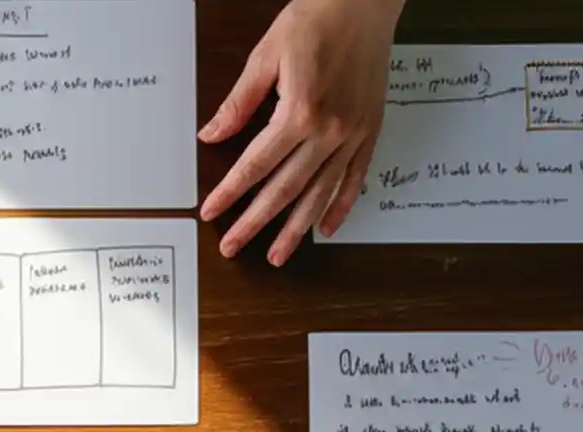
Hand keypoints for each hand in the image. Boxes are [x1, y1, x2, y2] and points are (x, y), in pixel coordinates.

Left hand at [199, 0, 405, 265]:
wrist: (365, 1)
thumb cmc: (315, 20)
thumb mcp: (266, 56)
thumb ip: (239, 102)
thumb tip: (212, 135)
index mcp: (299, 112)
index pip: (255, 165)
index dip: (230, 192)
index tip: (211, 212)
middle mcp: (329, 131)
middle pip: (285, 190)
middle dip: (256, 223)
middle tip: (233, 247)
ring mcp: (353, 135)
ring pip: (320, 194)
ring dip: (297, 230)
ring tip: (278, 256)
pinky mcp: (370, 132)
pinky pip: (355, 179)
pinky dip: (341, 207)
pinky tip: (325, 229)